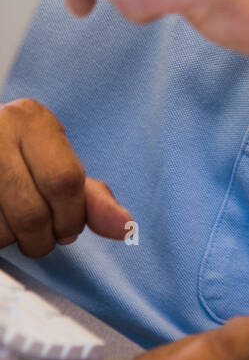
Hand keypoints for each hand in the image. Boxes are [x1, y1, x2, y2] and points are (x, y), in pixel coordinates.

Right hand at [0, 98, 131, 256]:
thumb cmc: (20, 160)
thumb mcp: (58, 166)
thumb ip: (92, 198)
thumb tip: (125, 228)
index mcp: (31, 118)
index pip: (64, 181)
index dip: (71, 217)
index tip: (67, 227)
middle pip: (33, 212)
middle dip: (43, 239)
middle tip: (41, 236)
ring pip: (1, 229)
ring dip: (12, 241)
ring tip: (11, 223)